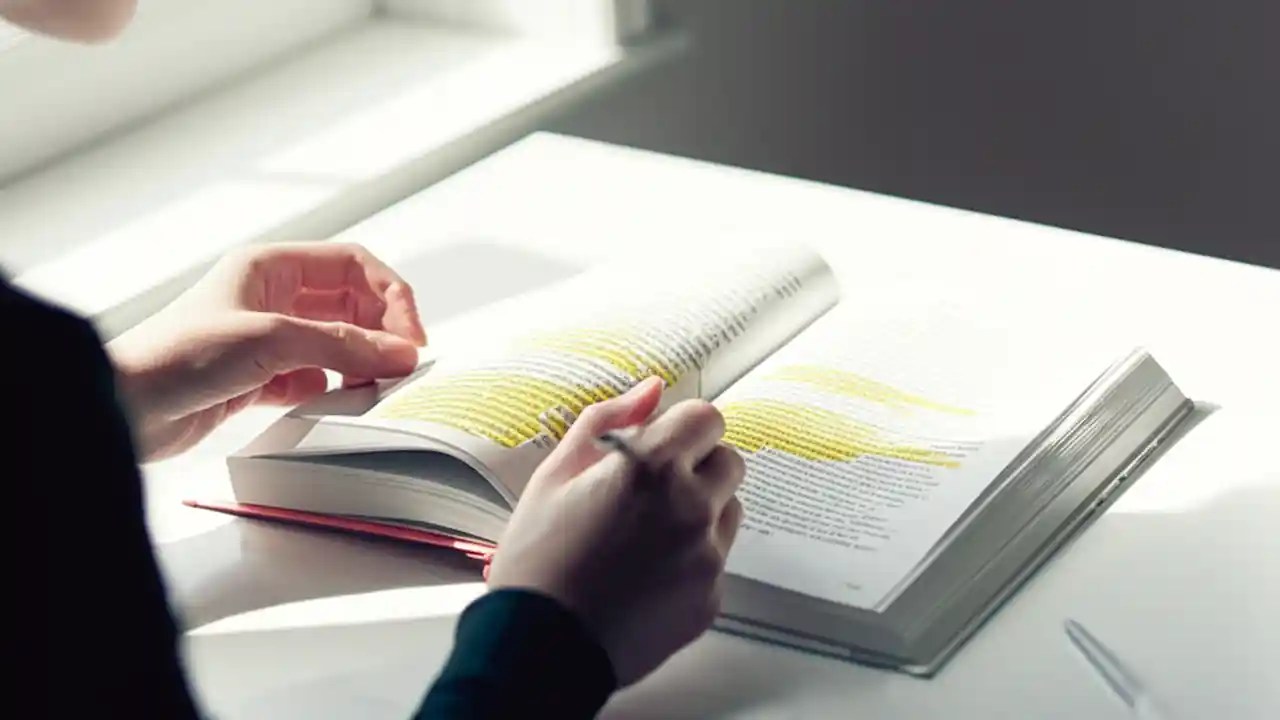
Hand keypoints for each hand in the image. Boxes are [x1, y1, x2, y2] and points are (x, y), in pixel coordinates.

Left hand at [108, 242, 425, 460]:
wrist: (123, 408)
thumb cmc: (174, 356)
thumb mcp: (269, 340)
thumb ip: (341, 345)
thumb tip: (400, 352)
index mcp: (269, 267)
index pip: (353, 265)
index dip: (391, 295)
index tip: (411, 335)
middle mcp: (272, 298)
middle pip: (351, 303)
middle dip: (381, 330)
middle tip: (402, 365)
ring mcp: (267, 339)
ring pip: (337, 342)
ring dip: (361, 362)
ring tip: (375, 386)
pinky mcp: (260, 378)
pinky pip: (316, 377)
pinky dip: (333, 389)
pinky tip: (336, 402)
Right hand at [487, 377, 745, 686]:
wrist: (539, 648)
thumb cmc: (538, 561)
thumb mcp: (554, 475)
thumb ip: (607, 420)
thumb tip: (651, 390)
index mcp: (651, 468)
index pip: (707, 419)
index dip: (682, 428)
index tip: (661, 443)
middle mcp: (690, 509)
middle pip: (727, 463)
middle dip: (696, 466)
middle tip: (650, 489)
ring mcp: (706, 558)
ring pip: (727, 511)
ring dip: (701, 511)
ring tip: (646, 535)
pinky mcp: (710, 599)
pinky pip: (716, 562)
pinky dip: (692, 560)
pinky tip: (647, 575)